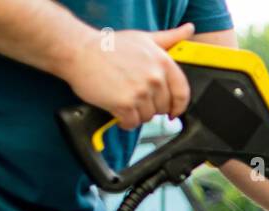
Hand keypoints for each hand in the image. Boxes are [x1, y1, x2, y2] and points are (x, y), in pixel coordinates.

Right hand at [61, 23, 194, 129]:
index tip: (173, 110)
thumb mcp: (144, 38)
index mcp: (163, 62)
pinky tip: (117, 110)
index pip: (182, 92)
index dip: (178, 105)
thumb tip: (189, 29)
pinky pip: (132, 123)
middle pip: (163, 107)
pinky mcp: (125, 104)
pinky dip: (125, 121)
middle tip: (135, 96)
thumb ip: (170, 38)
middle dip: (151, 106)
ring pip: (148, 117)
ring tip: (124, 99)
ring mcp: (140, 92)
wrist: (78, 50)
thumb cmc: (109, 46)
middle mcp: (154, 77)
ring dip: (136, 113)